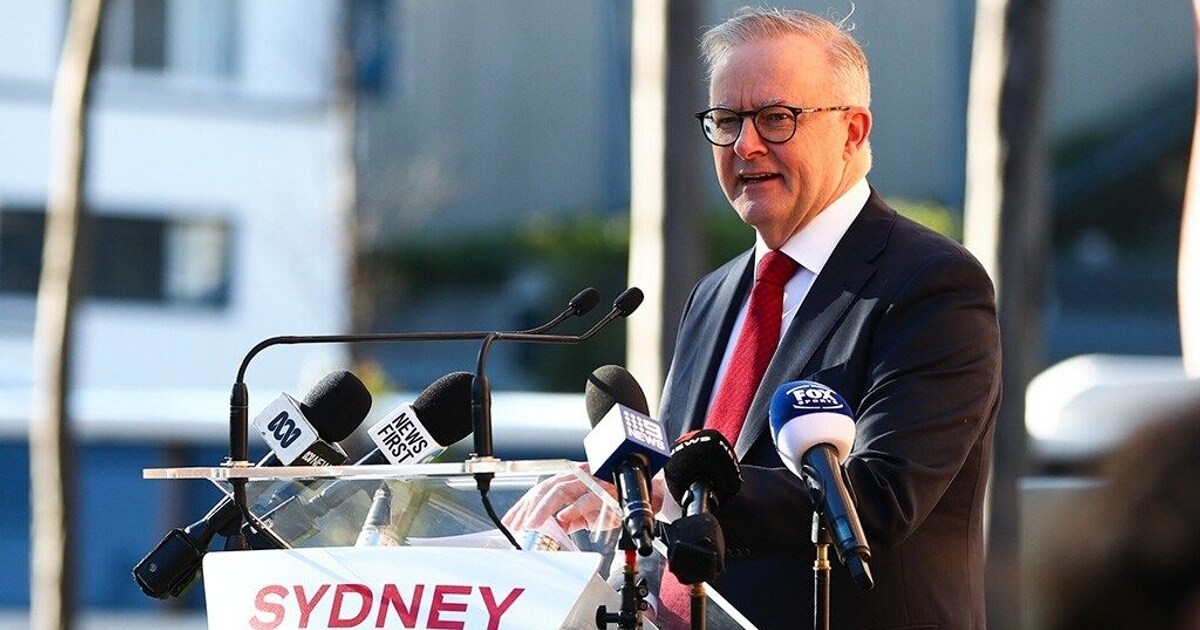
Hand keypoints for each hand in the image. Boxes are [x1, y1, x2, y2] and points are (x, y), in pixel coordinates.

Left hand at [502, 463, 621, 533]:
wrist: (640, 499)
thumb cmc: (613, 503)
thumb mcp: (582, 515)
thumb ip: (564, 521)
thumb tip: (545, 532)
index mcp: (570, 481)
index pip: (539, 491)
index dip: (522, 507)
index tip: (510, 523)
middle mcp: (578, 477)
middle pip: (546, 489)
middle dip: (529, 509)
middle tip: (518, 527)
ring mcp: (591, 482)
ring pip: (562, 490)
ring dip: (545, 509)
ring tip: (533, 524)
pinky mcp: (606, 491)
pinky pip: (587, 499)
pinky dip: (574, 509)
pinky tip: (563, 519)